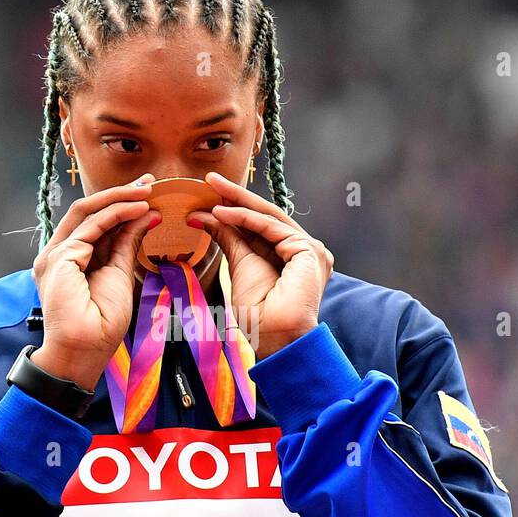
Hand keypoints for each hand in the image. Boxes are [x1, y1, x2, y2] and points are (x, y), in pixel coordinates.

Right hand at [31, 173, 160, 389]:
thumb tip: (145, 217)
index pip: (95, 223)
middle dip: (120, 193)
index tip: (147, 196)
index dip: (120, 205)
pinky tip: (139, 207)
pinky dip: (118, 212)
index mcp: (69, 259)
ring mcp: (55, 254)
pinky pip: (93, 226)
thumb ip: (126, 245)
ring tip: (148, 190)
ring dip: (120, 197)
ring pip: (89, 212)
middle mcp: (58, 254)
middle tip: (149, 182)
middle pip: (89, 212)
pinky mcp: (60, 257)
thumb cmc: (101, 324)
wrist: (84, 351)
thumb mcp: (120, 274)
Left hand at [187, 171, 333, 360]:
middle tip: (210, 179)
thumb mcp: (240, 265)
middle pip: (265, 216)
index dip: (235, 206)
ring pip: (268, 217)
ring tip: (211, 189)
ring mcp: (310, 250)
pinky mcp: (309, 250)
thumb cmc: (259, 313)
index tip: (210, 193)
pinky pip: (271, 228)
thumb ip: (229, 238)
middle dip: (236, 195)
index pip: (261, 224)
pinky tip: (222, 212)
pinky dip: (245, 218)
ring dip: (237, 202)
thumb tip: (206, 215)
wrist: (274, 337)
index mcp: (293, 256)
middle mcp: (305, 250)